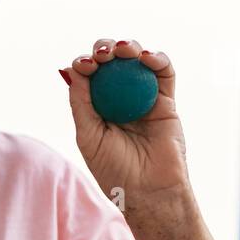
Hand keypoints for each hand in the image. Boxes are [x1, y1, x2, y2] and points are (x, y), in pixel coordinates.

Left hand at [59, 38, 189, 202]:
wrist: (149, 191)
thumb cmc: (115, 170)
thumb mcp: (88, 137)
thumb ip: (81, 104)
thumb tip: (72, 70)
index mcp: (96, 107)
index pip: (89, 76)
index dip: (85, 64)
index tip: (84, 64)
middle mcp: (119, 99)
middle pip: (112, 64)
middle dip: (105, 50)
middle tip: (103, 54)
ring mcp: (143, 98)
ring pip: (137, 62)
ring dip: (129, 48)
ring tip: (123, 50)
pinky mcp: (166, 101)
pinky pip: (164, 73)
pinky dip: (157, 59)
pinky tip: (146, 57)